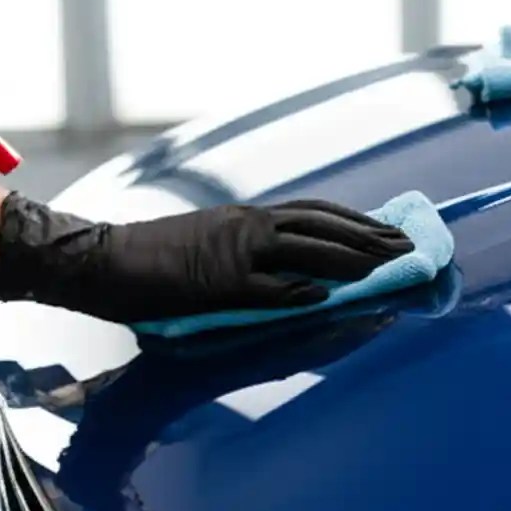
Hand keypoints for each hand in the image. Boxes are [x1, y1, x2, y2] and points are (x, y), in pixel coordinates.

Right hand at [0, 194, 413, 322]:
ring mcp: (234, 253)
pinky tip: (326, 298)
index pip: (316, 212)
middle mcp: (248, 227)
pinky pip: (265, 289)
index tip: (390, 228)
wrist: (103, 260)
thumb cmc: (156, 257)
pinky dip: (296, 292)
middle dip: (369, 237)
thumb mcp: (212, 241)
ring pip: (304, 251)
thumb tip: (293, 268)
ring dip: (348, 258)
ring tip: (385, 267)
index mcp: (248, 217)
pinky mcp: (216, 283)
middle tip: (407, 247)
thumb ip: (252, 249)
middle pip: (322, 226)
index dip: (357, 220)